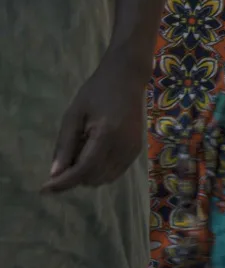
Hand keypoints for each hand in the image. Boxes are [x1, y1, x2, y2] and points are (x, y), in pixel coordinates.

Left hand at [45, 49, 148, 192]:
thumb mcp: (73, 115)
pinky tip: (92, 155)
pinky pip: (115, 172)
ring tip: (79, 154)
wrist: (127, 79)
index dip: (63, 183)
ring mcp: (133, 149)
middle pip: (94, 178)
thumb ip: (65, 145)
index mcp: (106, 134)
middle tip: (63, 160)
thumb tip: (55, 174)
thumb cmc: (96, 92)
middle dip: (74, 177)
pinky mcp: (136, 150)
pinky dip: (100, 172)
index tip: (44, 189)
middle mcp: (123, 146)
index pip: (83, 169)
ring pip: (105, 179)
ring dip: (87, 176)